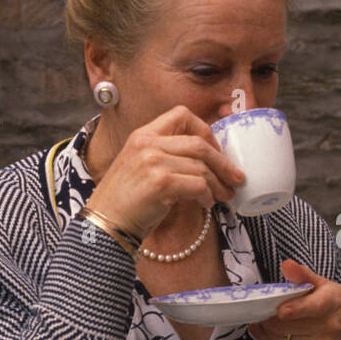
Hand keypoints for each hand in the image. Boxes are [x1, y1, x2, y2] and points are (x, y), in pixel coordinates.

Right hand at [86, 105, 246, 239]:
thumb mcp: (141, 166)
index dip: (205, 130)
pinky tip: (206, 204)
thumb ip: (165, 155)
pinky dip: (207, 196)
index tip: (216, 150)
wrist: (104, 225)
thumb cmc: (126, 201)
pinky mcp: (161, 183)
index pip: (181, 114)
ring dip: (218, 184)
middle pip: (200, 143)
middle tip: (236, 178)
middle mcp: (147, 143)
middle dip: (223, 162)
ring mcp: (153, 162)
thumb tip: (207, 160)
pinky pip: (198, 185)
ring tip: (224, 196)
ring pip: (202, 167)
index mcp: (143, 135)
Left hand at [247, 259, 340, 339]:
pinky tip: (264, 332)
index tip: (280, 310)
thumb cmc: (340, 311)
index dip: (295, 309)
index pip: (313, 307)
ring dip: (266, 328)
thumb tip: (286, 265)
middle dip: (267, 316)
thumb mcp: (329, 288)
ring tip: (262, 319)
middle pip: (287, 323)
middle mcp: (330, 326)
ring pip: (281, 337)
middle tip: (260, 309)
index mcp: (333, 302)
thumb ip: (304, 276)